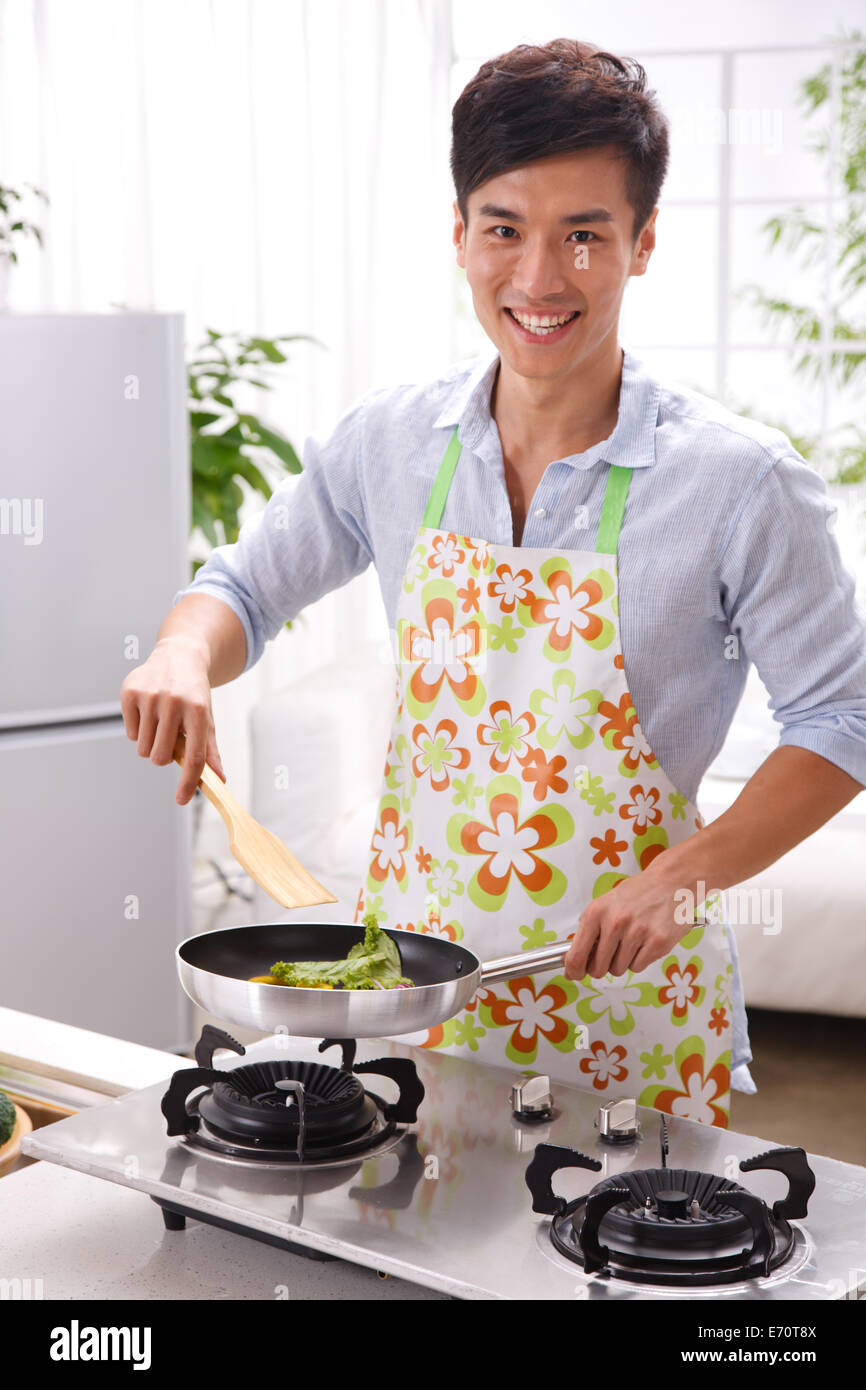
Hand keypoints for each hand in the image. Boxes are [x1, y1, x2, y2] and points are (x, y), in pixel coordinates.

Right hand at [120, 637, 225, 805]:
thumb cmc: (195, 694)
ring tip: (160, 724)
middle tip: (170, 739)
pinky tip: (148, 712)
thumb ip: (210, 751)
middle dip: (164, 755)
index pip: (194, 757)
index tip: (181, 800)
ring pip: (143, 748)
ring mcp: (150, 696)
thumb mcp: (206, 719)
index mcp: (198, 712)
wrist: (179, 656)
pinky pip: (130, 733)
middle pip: (160, 757)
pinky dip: (138, 730)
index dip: (187, 783)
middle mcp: (174, 702)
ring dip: (151, 743)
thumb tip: (220, 781)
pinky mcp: (130, 692)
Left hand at [564, 871, 690, 979]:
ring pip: (618, 969)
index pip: (576, 955)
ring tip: (631, 940)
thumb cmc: (638, 893)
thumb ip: (589, 931)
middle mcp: (615, 922)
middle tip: (609, 954)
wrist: (671, 882)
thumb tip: (572, 961)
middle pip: (598, 968)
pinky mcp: (658, 943)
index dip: (574, 970)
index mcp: (597, 911)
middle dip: (601, 966)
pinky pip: (638, 967)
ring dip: (622, 961)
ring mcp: (637, 933)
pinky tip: (644, 942)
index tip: (576, 974)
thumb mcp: (605, 904)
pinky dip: (639, 960)